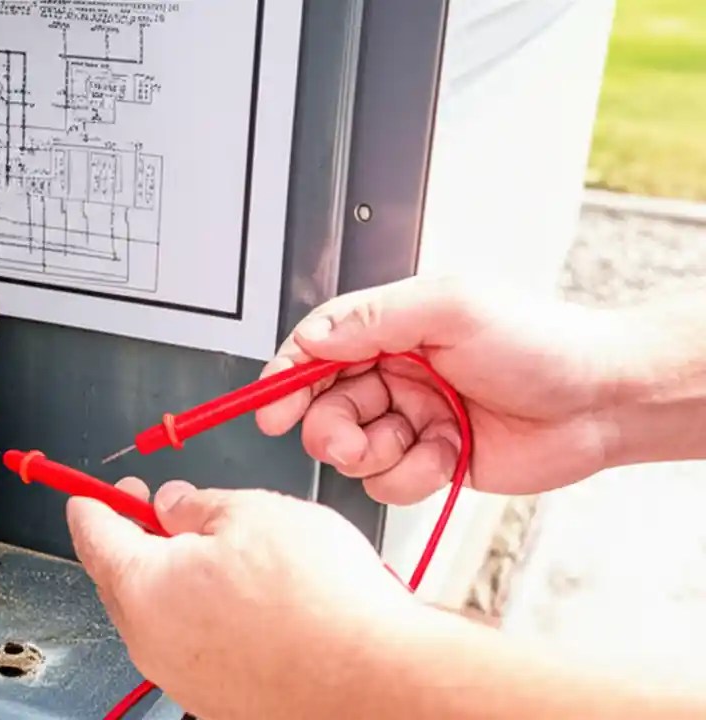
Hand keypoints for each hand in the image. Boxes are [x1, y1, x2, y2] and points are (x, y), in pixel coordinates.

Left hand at [68, 479, 418, 719]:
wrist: (377, 679)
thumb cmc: (321, 602)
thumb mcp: (254, 512)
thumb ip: (197, 505)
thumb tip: (173, 507)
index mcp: (144, 588)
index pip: (94, 537)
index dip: (93, 505)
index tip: (90, 496)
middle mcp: (153, 643)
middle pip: (122, 580)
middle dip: (136, 540)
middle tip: (156, 512)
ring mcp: (185, 678)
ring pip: (160, 616)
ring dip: (176, 580)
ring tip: (223, 552)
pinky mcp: (221, 699)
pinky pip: (195, 646)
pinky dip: (206, 617)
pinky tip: (247, 599)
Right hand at [258, 275, 620, 501]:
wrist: (602, 403)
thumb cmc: (541, 343)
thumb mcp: (451, 309)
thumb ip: (372, 319)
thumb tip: (311, 336)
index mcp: (393, 330)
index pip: (317, 349)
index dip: (286, 377)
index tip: (269, 405)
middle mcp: (395, 374)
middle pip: (323, 407)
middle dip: (328, 428)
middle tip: (347, 439)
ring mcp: (411, 420)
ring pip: (353, 451)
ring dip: (379, 454)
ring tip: (419, 441)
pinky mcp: (430, 462)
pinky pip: (388, 483)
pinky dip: (412, 475)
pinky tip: (446, 457)